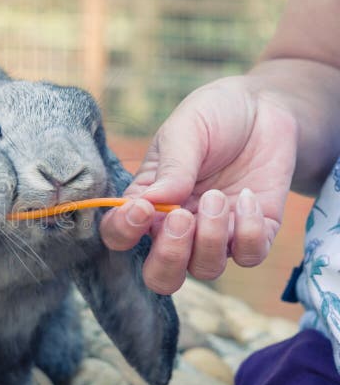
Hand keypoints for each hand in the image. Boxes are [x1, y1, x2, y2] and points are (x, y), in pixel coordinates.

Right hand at [100, 75, 297, 293]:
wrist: (265, 108)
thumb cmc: (212, 116)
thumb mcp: (185, 130)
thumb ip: (172, 167)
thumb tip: (154, 201)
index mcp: (146, 202)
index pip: (119, 235)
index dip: (124, 233)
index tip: (143, 208)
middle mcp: (176, 227)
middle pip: (161, 276)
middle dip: (169, 258)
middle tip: (183, 217)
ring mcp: (215, 234)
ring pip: (205, 269)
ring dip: (210, 238)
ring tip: (217, 196)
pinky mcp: (255, 232)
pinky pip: (249, 255)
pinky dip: (249, 232)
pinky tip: (246, 196)